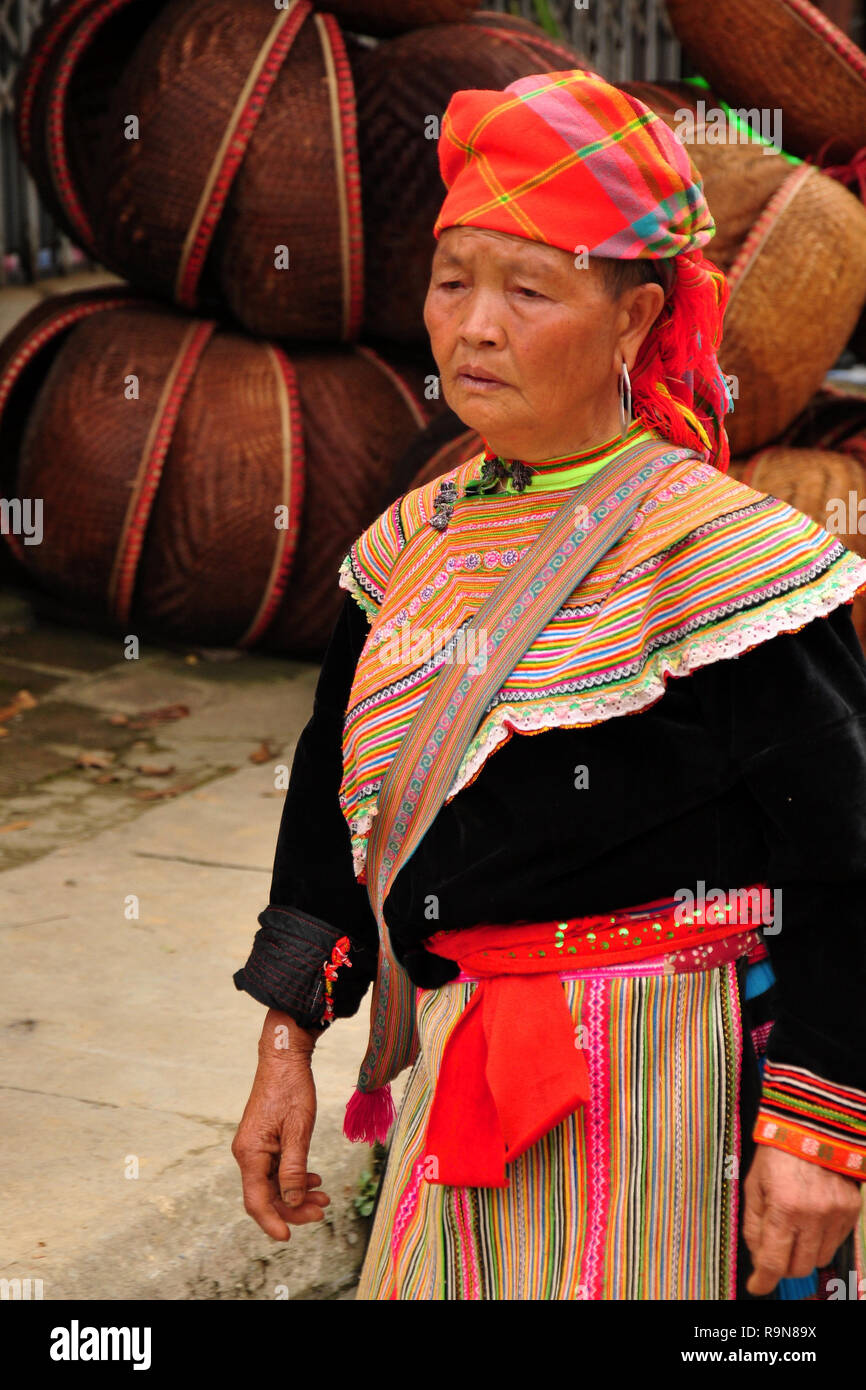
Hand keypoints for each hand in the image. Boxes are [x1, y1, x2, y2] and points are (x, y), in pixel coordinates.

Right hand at [232, 1009, 329, 1240]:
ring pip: (274, 1184)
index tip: (288, 1237)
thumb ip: (294, 1167)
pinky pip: (276, 1169)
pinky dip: (295, 1177)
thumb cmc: (291, 1089)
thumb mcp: (298, 1130)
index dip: (272, 1222)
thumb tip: (293, 1201)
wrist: (284, 1058)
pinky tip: (314, 1178)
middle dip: (293, 1208)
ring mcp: (255, 1148)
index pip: (256, 1200)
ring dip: (297, 1194)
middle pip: (267, 1195)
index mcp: (250, 1153)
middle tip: (322, 1210)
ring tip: (324, 1196)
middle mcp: (247, 1153)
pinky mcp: (264, 1141)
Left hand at [743, 1143, 861, 1293]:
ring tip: (793, 1229)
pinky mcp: (851, 1210)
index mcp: (784, 1207)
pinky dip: (821, 1239)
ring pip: (820, 1258)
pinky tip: (811, 1220)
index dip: (764, 1280)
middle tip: (774, 1251)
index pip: (775, 1261)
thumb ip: (753, 1224)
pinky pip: (836, 1242)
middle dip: (783, 1265)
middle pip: (799, 1266)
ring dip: (803, 1253)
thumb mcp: (753, 1185)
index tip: (757, 1286)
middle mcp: (814, 1215)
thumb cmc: (777, 1154)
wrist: (811, 1126)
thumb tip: (758, 1256)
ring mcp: (836, 1214)